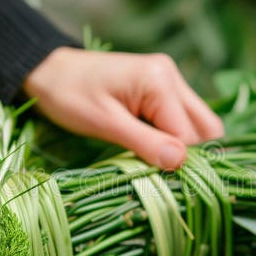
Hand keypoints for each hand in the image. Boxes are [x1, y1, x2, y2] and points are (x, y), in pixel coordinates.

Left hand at [23, 48, 223, 169]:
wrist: (48, 70)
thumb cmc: (68, 95)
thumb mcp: (104, 123)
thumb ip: (144, 143)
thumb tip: (181, 164)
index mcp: (160, 81)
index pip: (190, 135)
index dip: (180, 163)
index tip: (164, 185)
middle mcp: (172, 76)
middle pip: (207, 128)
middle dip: (192, 156)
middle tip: (165, 177)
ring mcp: (169, 81)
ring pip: (198, 125)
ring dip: (183, 149)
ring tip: (157, 165)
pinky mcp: (161, 90)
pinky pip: (181, 120)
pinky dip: (173, 139)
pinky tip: (153, 151)